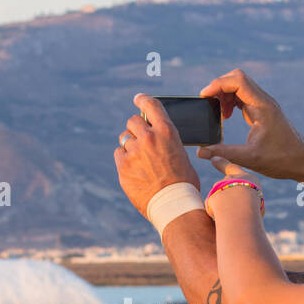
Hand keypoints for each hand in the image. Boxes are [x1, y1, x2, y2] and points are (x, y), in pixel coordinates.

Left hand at [114, 94, 200, 220]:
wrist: (174, 205)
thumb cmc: (183, 183)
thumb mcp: (181, 154)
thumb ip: (166, 141)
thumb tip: (158, 139)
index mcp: (167, 131)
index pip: (151, 105)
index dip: (142, 100)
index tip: (138, 99)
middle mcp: (149, 137)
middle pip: (132, 121)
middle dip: (135, 128)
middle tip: (139, 138)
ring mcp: (134, 152)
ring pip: (124, 139)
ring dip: (130, 145)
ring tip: (140, 160)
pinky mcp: (123, 166)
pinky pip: (119, 154)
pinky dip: (124, 159)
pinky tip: (134, 169)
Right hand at [197, 68, 303, 180]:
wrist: (302, 162)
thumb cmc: (281, 159)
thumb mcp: (250, 158)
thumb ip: (223, 153)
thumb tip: (200, 152)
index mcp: (262, 106)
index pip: (238, 80)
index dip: (218, 84)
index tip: (204, 97)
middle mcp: (264, 100)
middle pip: (237, 78)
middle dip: (219, 87)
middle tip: (208, 104)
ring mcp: (264, 104)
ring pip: (240, 86)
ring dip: (225, 95)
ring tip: (218, 114)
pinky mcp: (262, 110)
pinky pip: (243, 97)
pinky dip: (231, 102)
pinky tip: (226, 117)